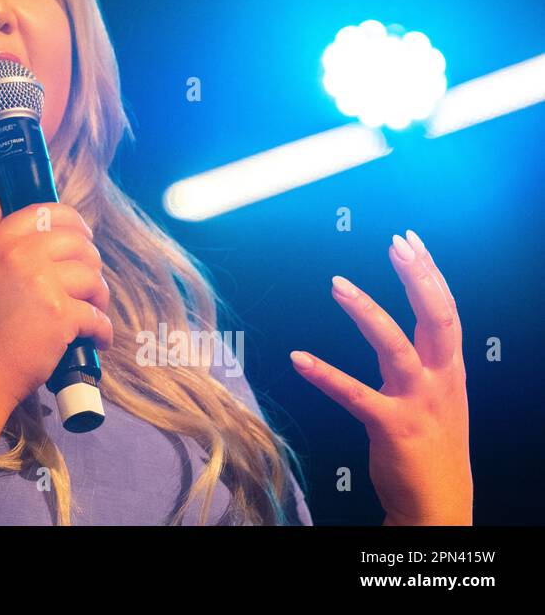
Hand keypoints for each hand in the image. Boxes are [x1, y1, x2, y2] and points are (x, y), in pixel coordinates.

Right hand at [0, 202, 113, 413]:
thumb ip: (4, 255)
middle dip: (91, 263)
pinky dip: (102, 330)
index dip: (72, 223)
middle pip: (77, 242)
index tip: (83, 238)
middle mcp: (18, 255)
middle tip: (88, 285)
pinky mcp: (60, 315)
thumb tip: (43, 247)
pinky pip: (98, 316)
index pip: (45, 212)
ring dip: (99, 297)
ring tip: (91, 313)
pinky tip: (97, 340)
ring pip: (92, 277)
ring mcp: (41, 283)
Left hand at [289, 230, 472, 525]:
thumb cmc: (432, 444)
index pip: (445, 310)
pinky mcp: (392, 428)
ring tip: (338, 284)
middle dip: (418, 278)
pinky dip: (325, 374)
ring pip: (395, 348)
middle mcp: (441, 380)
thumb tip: (401, 324)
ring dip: (367, 313)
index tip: (410, 241)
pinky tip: (298, 358)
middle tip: (396, 245)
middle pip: (436, 318)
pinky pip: (354, 395)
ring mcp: (419, 404)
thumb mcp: (438, 394)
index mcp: (449, 369)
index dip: (429, 273)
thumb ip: (422, 360)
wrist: (439, 505)